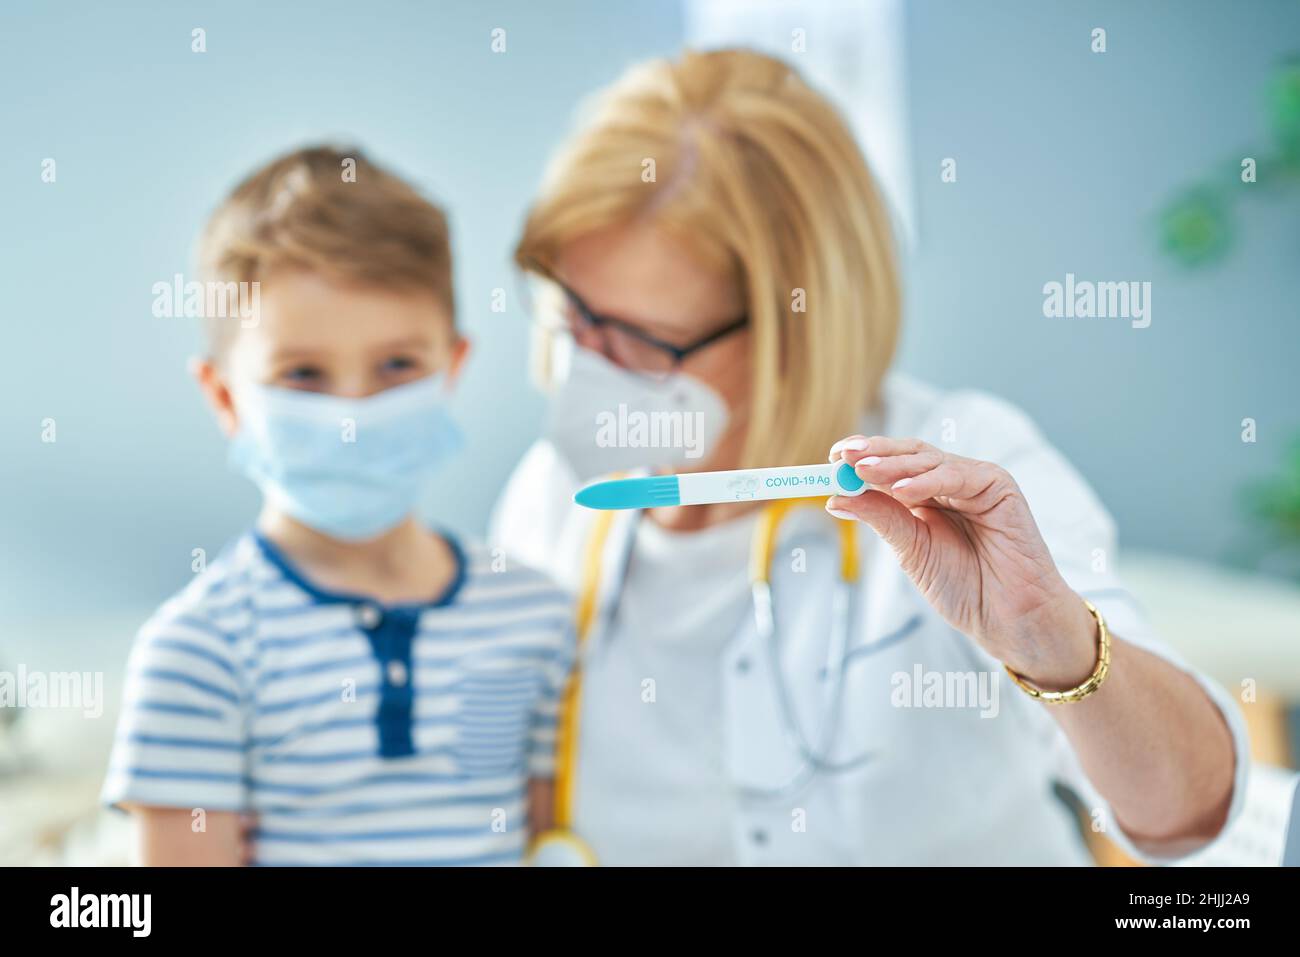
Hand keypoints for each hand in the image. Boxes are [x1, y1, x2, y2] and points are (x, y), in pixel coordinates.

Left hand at [826, 435, 1098, 689]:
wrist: (1007, 618)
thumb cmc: (964, 587)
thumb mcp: (910, 550)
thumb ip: (881, 518)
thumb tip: (835, 498)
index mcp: (927, 496)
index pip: (891, 466)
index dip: (863, 458)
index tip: (831, 458)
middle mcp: (950, 483)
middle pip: (908, 455)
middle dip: (873, 453)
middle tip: (842, 456)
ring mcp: (975, 481)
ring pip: (928, 460)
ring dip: (892, 464)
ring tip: (862, 469)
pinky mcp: (1000, 487)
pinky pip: (957, 475)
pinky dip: (927, 480)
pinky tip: (901, 490)